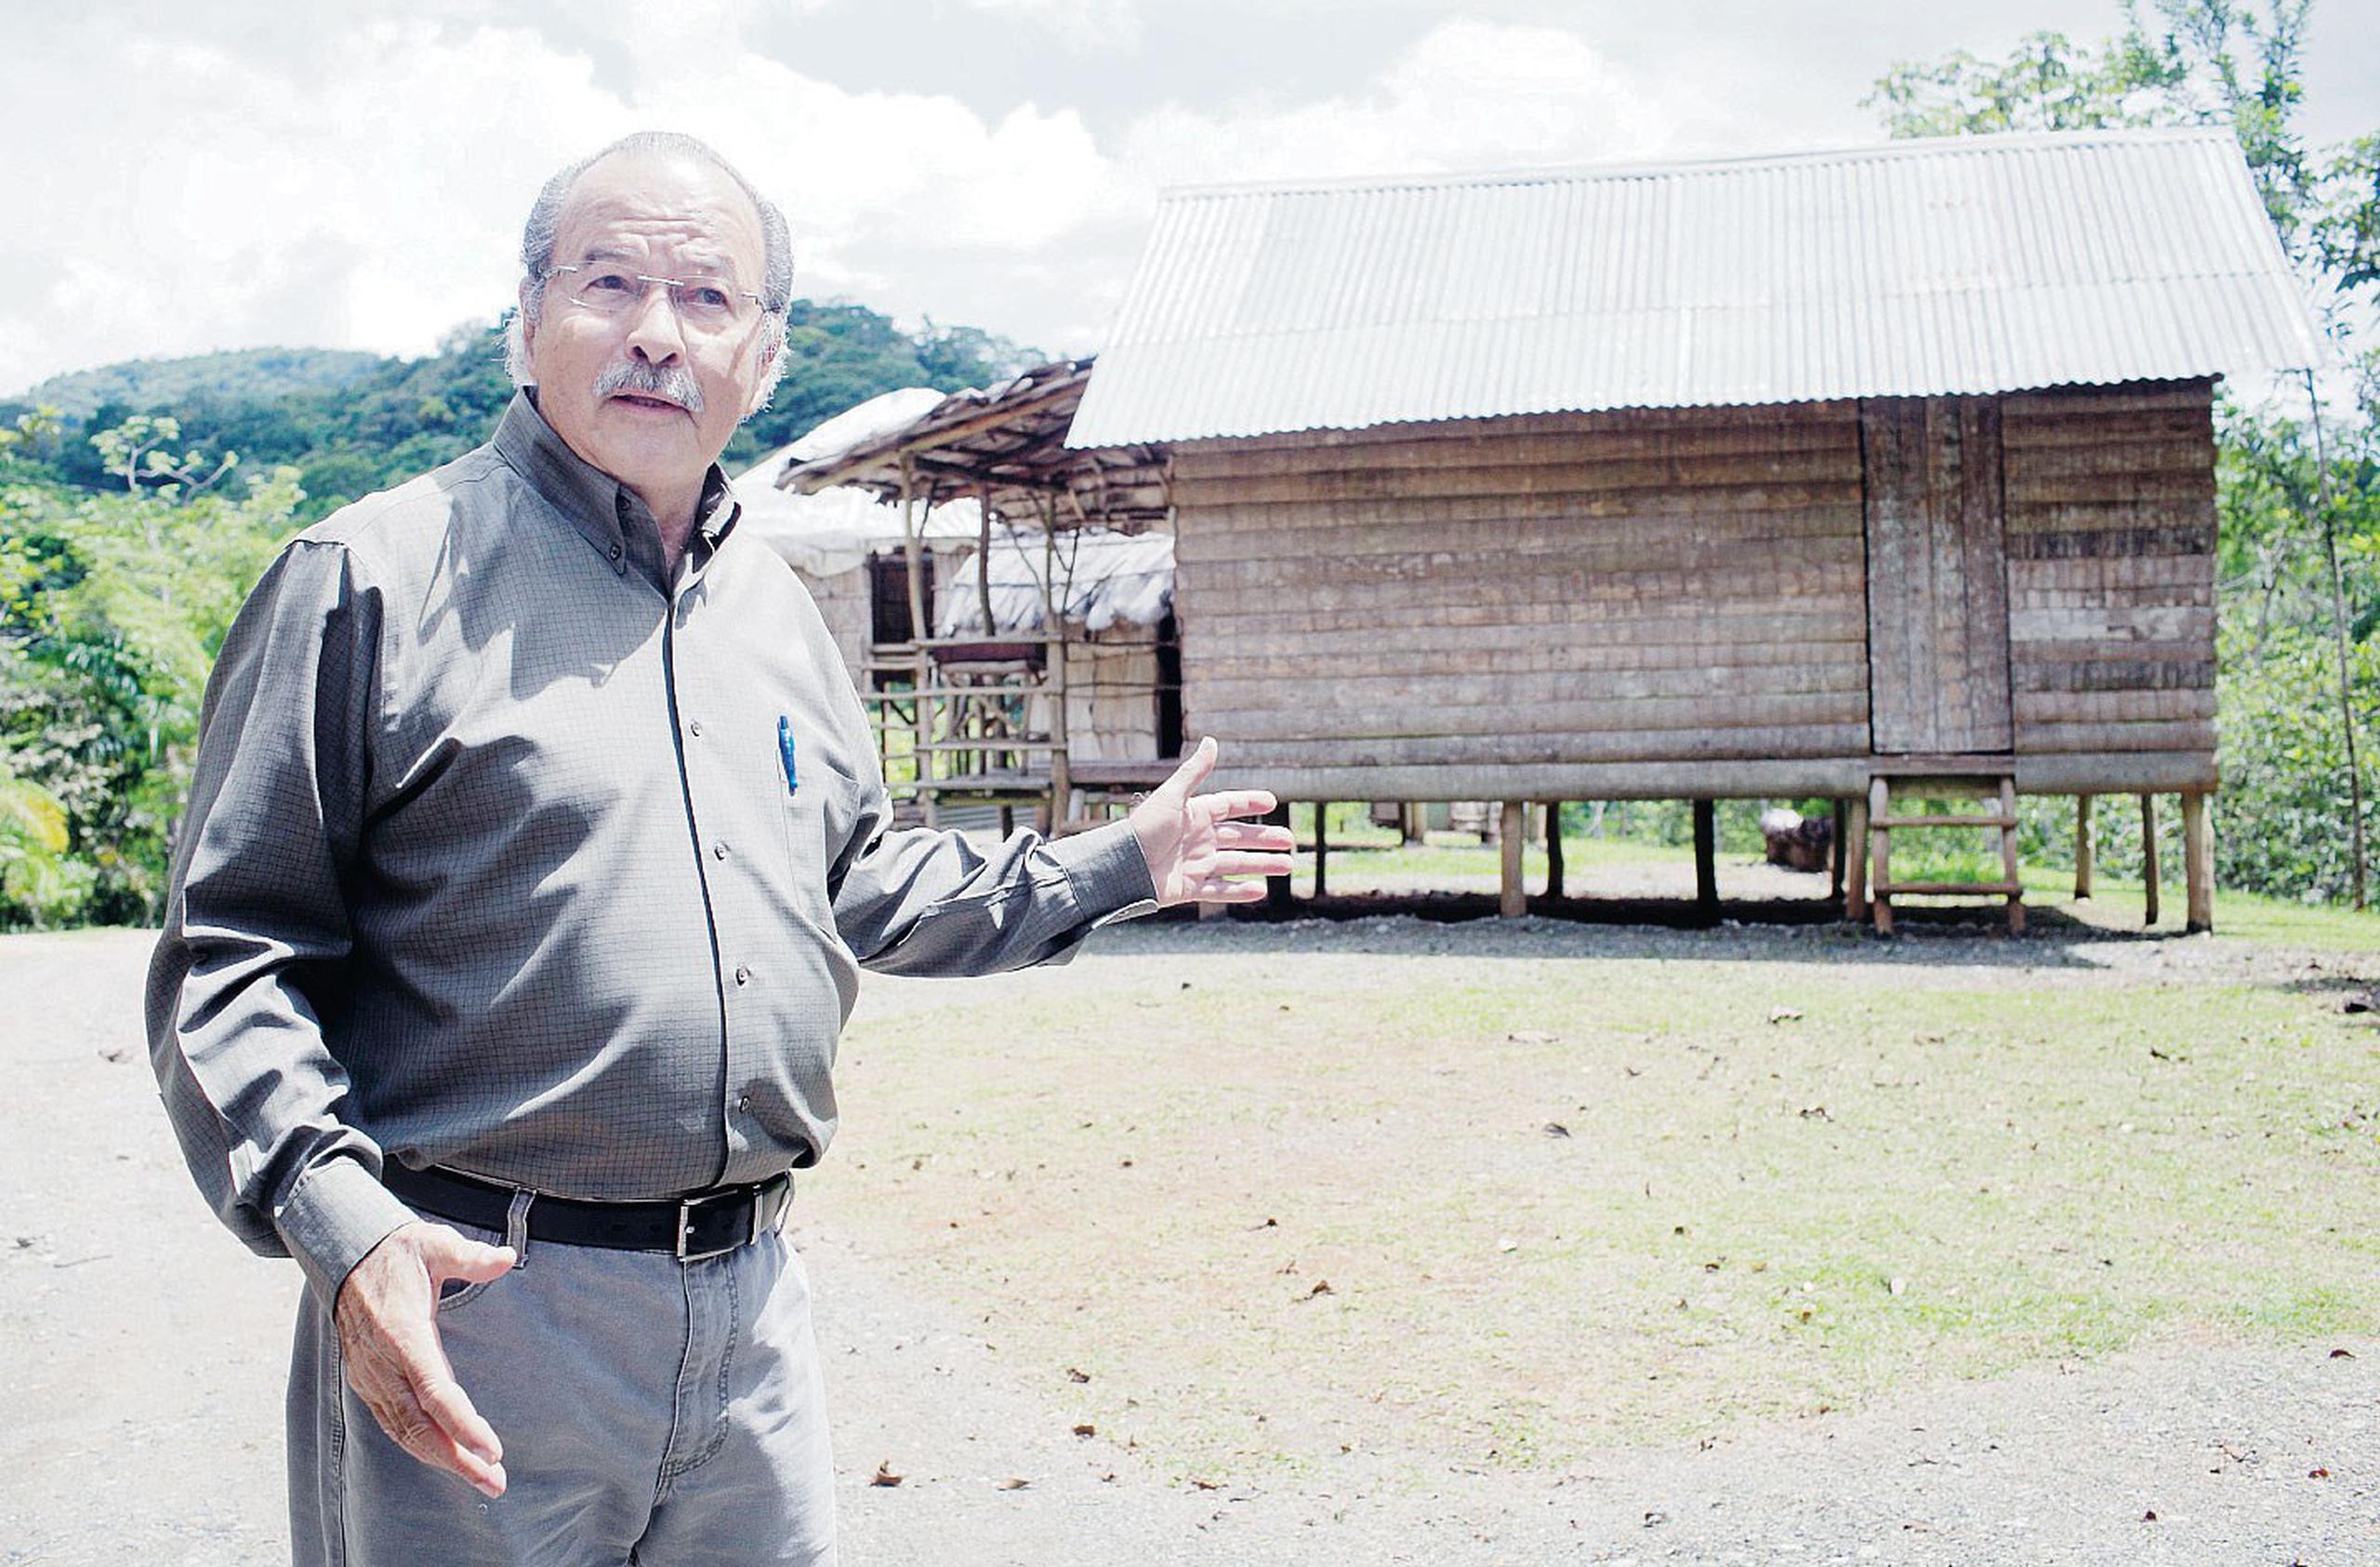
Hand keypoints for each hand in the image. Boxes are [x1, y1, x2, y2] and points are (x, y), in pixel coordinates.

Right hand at [334, 1221, 516, 1496]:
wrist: (347, 1256)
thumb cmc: (398, 1252)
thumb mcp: (434, 1243)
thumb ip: (470, 1257)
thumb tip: (507, 1258)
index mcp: (402, 1334)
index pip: (434, 1391)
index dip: (462, 1424)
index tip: (492, 1449)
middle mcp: (382, 1364)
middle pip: (419, 1425)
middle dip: (457, 1459)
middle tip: (496, 1481)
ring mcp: (371, 1377)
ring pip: (404, 1431)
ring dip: (442, 1459)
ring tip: (482, 1477)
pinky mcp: (368, 1382)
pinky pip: (394, 1424)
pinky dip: (420, 1446)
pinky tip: (448, 1458)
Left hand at [1125, 736, 1296, 904]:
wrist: (1122, 869)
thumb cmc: (1144, 829)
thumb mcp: (1172, 798)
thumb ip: (1194, 771)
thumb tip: (1211, 740)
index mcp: (1194, 814)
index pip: (1228, 805)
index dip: (1249, 802)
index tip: (1271, 802)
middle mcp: (1197, 838)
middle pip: (1238, 836)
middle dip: (1264, 838)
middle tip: (1290, 840)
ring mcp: (1194, 864)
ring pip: (1236, 864)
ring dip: (1262, 864)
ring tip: (1287, 865)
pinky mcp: (1189, 888)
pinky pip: (1219, 890)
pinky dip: (1240, 891)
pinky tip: (1260, 891)